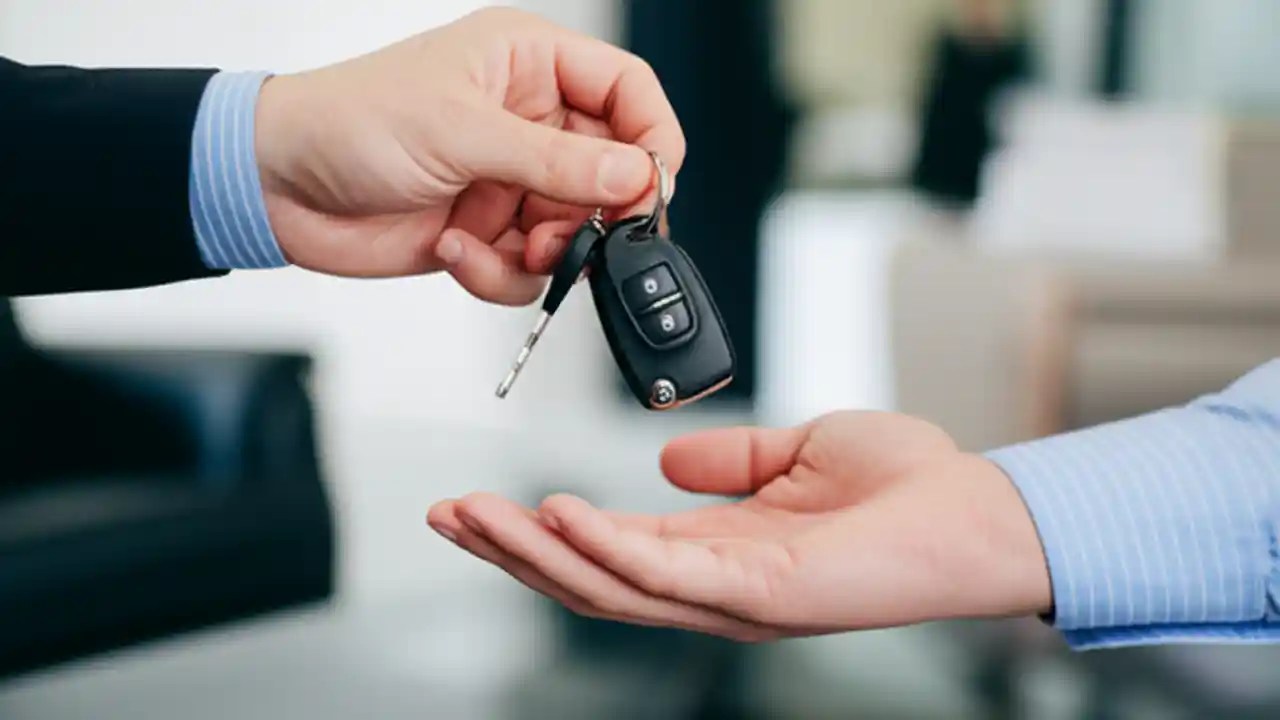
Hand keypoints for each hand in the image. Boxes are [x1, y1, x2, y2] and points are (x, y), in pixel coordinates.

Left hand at [254, 7, 682, 304]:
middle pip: (611, 170)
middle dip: (594, 213)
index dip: (653, 137)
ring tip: (502, 246)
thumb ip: (557, 160)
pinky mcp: (489, 229)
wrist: (277, 186)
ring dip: (543, 252)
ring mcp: (510, 178)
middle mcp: (528, 119)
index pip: (628, 90)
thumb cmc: (348, 123)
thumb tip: (635, 176)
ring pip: (575, 229)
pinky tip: (456, 249)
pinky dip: (499, 271)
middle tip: (574, 235)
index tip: (652, 187)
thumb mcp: (462, 131)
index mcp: (528, 63)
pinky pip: (530, 267)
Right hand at [427, 412, 1051, 641]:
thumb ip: (728, 460)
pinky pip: (668, 573)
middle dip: (509, 551)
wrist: (980, 510)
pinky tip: (557, 514)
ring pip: (610, 585)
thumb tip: (667, 456)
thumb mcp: (797, 450)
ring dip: (533, 552)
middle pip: (588, 578)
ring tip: (472, 516)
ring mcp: (735, 597)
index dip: (535, 532)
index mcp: (714, 550)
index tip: (476, 503)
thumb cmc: (905, 486)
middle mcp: (713, 584)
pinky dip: (606, 546)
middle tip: (443, 516)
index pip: (605, 549)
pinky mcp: (765, 592)